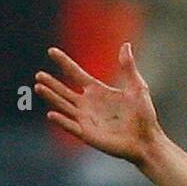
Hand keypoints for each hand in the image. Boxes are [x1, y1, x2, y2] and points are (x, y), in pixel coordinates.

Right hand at [35, 43, 161, 164]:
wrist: (148, 140)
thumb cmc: (144, 115)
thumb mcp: (137, 88)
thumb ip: (128, 67)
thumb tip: (126, 45)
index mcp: (98, 91)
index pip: (76, 74)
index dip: (64, 63)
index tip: (52, 51)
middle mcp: (88, 104)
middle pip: (64, 91)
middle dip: (51, 83)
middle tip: (39, 75)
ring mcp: (86, 119)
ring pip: (63, 106)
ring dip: (51, 97)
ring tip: (38, 87)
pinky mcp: (87, 134)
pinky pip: (71, 126)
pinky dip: (61, 121)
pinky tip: (51, 113)